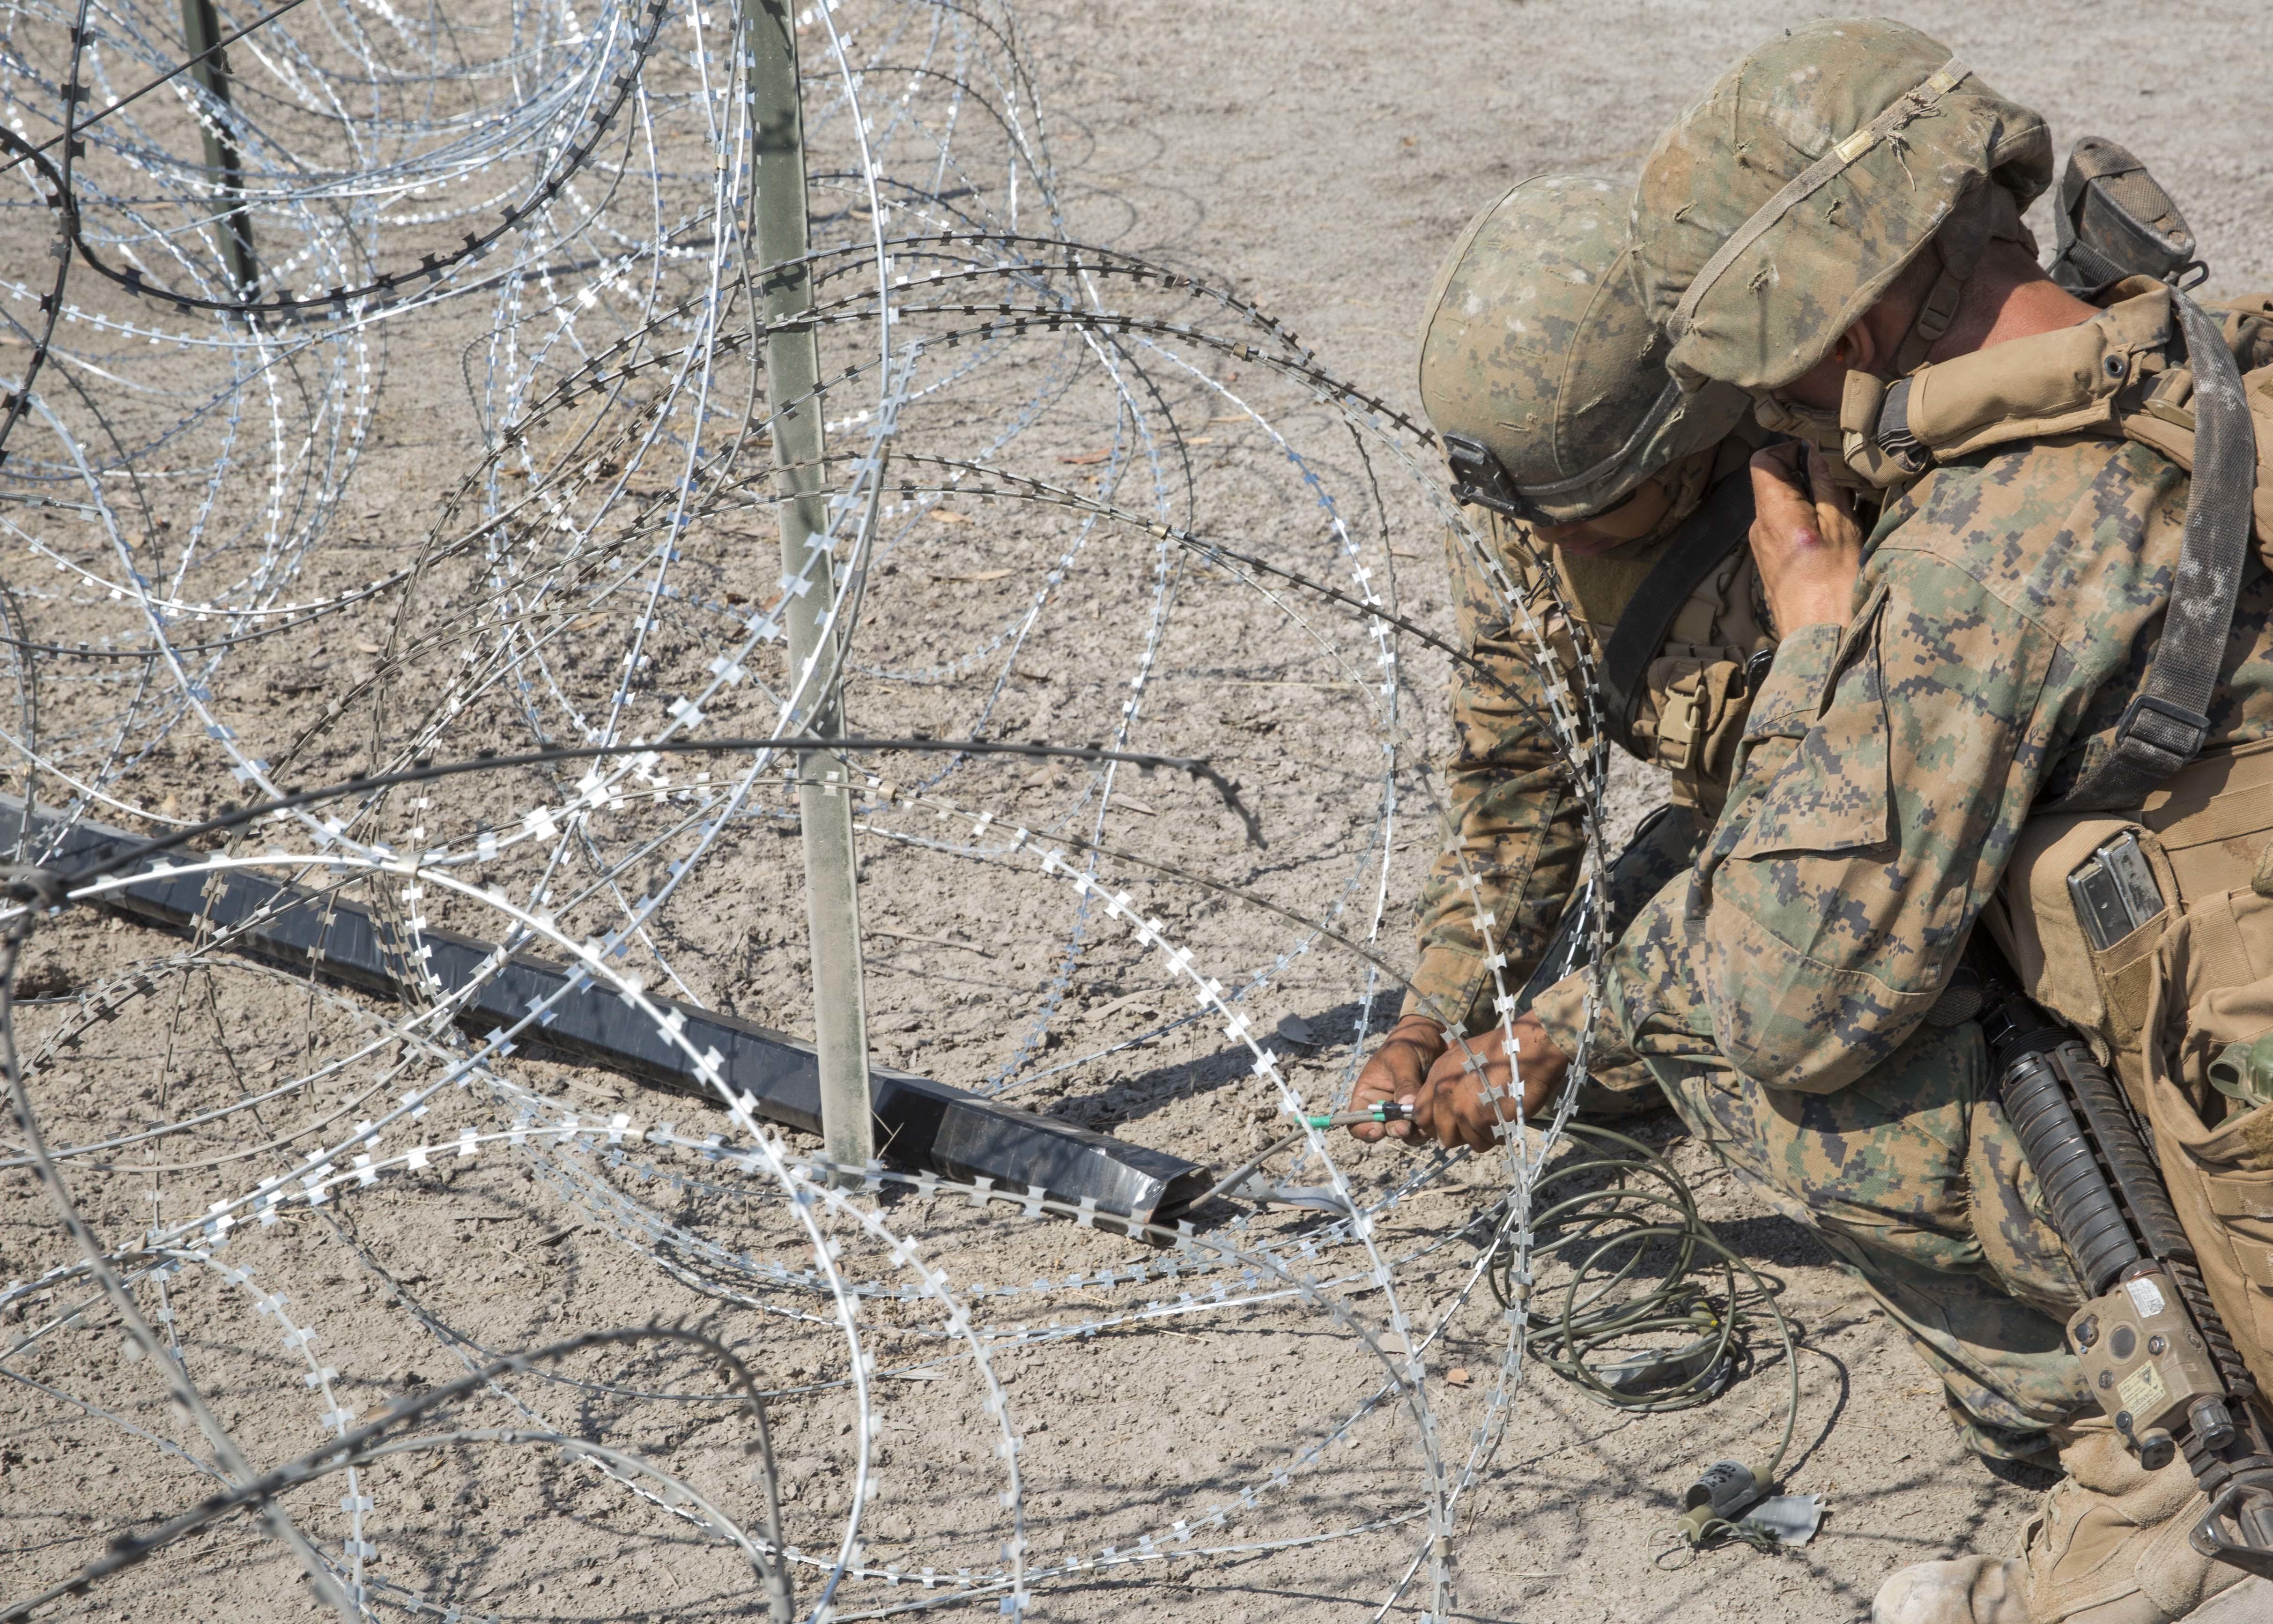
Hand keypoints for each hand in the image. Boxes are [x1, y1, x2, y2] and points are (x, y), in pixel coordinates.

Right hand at [1348, 1015, 1446, 1142]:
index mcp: (1369, 1093)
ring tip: (1424, 1119)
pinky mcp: (1423, 1112)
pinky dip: (1428, 1126)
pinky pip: (1423, 1128)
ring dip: (1414, 1132)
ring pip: (1405, 1133)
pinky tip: (1435, 1113)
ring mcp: (1404, 1111)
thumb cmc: (1409, 1042)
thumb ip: (1404, 1082)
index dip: (1363, 1129)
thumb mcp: (1402, 1058)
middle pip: (1384, 1128)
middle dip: (1394, 1129)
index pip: (1357, 1119)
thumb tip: (1405, 1107)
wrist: (1434, 1036)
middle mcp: (1384, 1106)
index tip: (1377, 1130)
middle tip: (1405, 1127)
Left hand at [1409, 1013, 1568, 1150]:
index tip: (1449, 1124)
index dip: (1434, 1125)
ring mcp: (1468, 1112)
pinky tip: (1507, 1115)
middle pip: (1445, 1136)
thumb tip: (1438, 1108)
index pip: (1421, 1117)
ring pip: (1471, 1142)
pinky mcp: (1489, 1123)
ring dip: (1484, 1134)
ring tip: (1497, 1114)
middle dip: (1461, 1134)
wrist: (1526, 1048)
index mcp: (1437, 1080)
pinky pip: (1491, 1141)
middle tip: (1478, 1121)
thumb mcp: (1458, 1057)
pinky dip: (1500, 1134)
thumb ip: (1442, 1083)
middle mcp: (1447, 1097)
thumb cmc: (1497, 1050)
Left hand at [1748, 443, 1864, 630]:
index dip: (1787, 450)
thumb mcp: (1840, 525)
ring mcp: (1760, 547)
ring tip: (1835, 515)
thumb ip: (1825, 485)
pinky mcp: (1769, 563)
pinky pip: (1780, 529)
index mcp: (1773, 513)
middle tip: (1834, 487)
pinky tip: (1825, 538)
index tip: (1815, 456)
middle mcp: (1758, 527)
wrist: (1821, 637)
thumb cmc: (1836, 585)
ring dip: (1804, 501)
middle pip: (1770, 483)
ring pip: (1777, 507)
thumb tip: (1814, 453)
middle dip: (1801, 477)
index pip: (1763, 461)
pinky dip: (1800, 522)